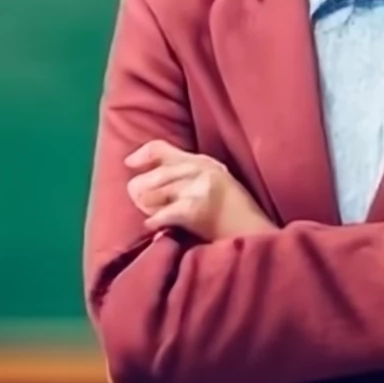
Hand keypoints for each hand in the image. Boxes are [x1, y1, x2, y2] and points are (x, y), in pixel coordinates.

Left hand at [124, 140, 278, 242]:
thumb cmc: (234, 214)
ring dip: (149, 207)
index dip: (141, 154)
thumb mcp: (215, 183)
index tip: (129, 163)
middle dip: (142, 191)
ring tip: (153, 214)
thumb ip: (186, 176)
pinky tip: (154, 227)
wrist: (254, 235)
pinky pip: (164, 213)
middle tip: (140, 202)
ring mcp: (199, 187)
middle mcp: (202, 169)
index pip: (162, 147)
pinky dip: (155, 221)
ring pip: (157, 193)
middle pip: (156, 174)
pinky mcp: (196, 208)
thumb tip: (146, 178)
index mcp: (204, 162)